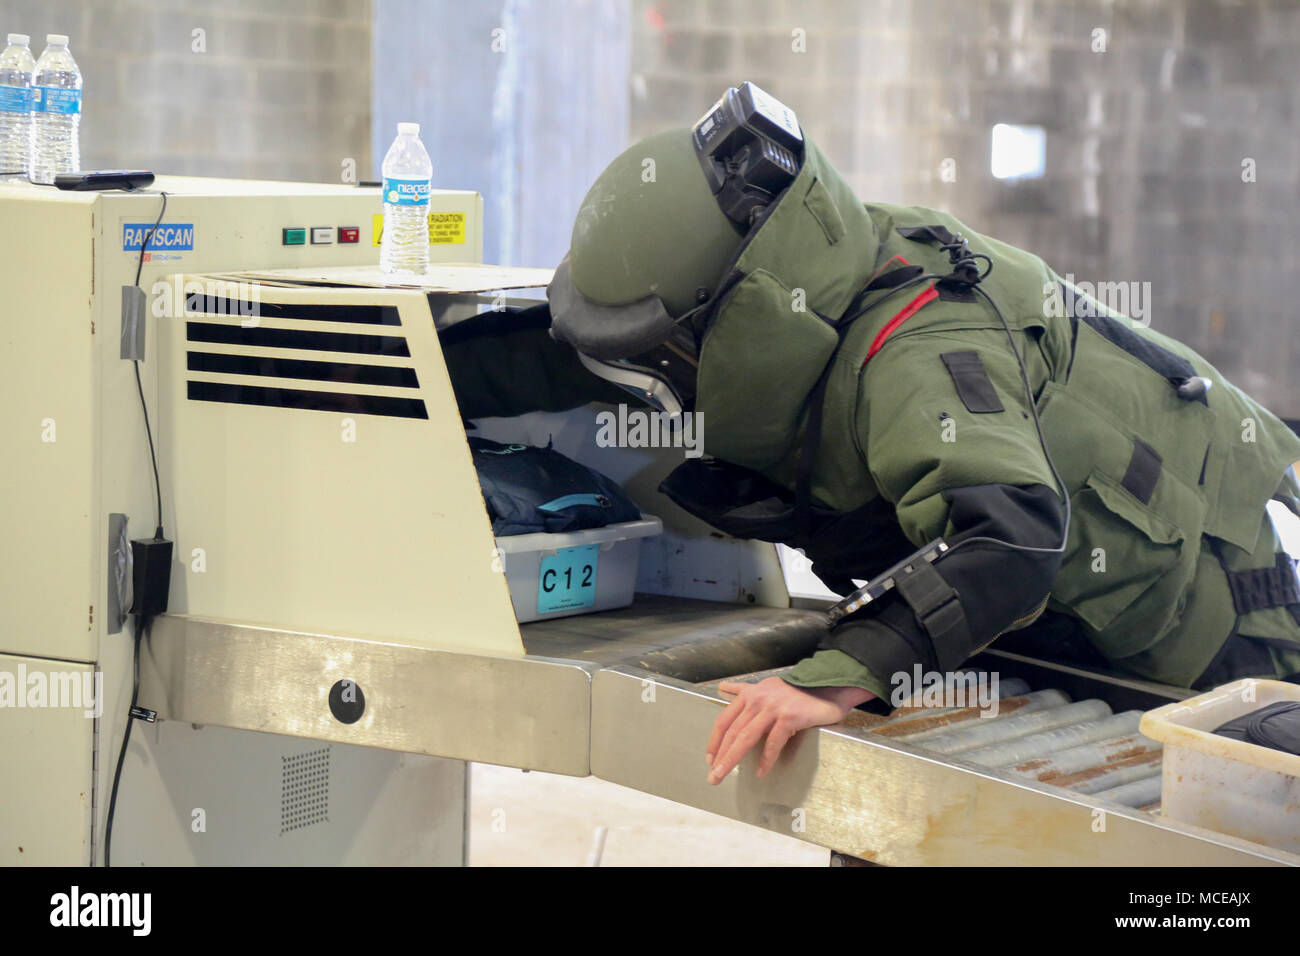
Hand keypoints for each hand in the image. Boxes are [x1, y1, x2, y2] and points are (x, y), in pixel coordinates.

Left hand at [705, 677, 874, 784]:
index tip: (710, 759)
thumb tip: (723, 688)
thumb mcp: (766, 686)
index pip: (724, 720)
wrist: (828, 687)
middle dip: (720, 756)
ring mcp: (773, 708)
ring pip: (746, 738)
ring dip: (732, 760)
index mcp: (750, 694)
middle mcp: (758, 699)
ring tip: (723, 776)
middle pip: (732, 732)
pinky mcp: (789, 717)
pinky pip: (773, 742)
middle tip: (713, 776)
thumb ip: (744, 690)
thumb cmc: (797, 691)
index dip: (715, 741)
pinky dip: (766, 759)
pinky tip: (761, 772)